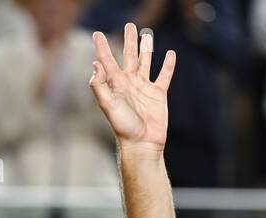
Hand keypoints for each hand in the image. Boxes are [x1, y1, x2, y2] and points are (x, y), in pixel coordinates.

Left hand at [89, 24, 175, 155]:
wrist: (142, 143)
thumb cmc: (123, 127)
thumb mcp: (108, 105)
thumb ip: (100, 86)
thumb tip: (95, 65)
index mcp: (116, 84)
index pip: (107, 60)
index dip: (102, 47)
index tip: (97, 34)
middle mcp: (129, 82)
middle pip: (128, 56)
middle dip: (128, 41)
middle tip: (129, 25)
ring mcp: (144, 87)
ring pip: (146, 62)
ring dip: (146, 48)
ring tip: (147, 35)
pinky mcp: (158, 94)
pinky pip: (164, 76)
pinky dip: (167, 65)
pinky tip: (170, 54)